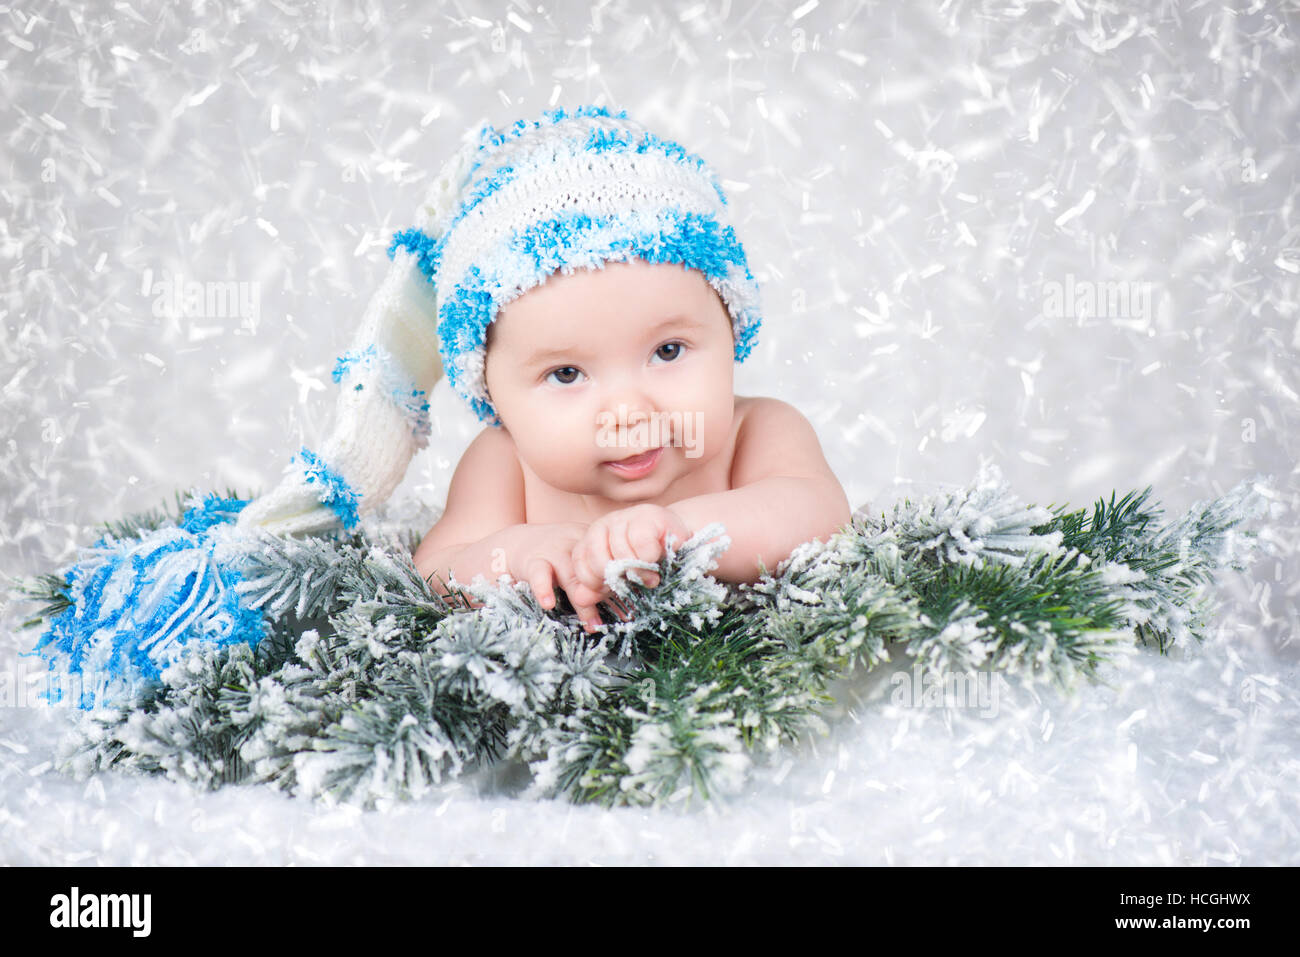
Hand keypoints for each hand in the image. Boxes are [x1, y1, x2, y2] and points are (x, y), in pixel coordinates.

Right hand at [513, 523, 631, 632]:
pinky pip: (539, 575)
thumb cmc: (556, 555)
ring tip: (592, 625)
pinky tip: (548, 604)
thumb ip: (600, 571)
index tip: (635, 599)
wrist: (516, 542)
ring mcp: (553, 552)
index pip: (610, 559)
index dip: (622, 580)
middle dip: (607, 595)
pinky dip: (543, 589)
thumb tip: (632, 598)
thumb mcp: (579, 555)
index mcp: (590, 540)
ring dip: (582, 604)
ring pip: (572, 578)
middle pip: (595, 570)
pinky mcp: (532, 562)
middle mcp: (574, 543)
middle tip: (622, 617)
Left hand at [571, 504, 690, 595]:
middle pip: (598, 559)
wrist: (677, 540)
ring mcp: (625, 517)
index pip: (580, 561)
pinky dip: (650, 557)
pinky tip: (658, 558)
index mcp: (592, 538)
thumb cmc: (645, 561)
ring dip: (639, 571)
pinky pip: (642, 543)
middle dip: (617, 577)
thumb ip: (597, 588)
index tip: (611, 589)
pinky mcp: (648, 515)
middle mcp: (604, 524)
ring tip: (649, 575)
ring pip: (622, 553)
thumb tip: (580, 599)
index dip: (594, 582)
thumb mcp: (618, 577)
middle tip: (633, 582)